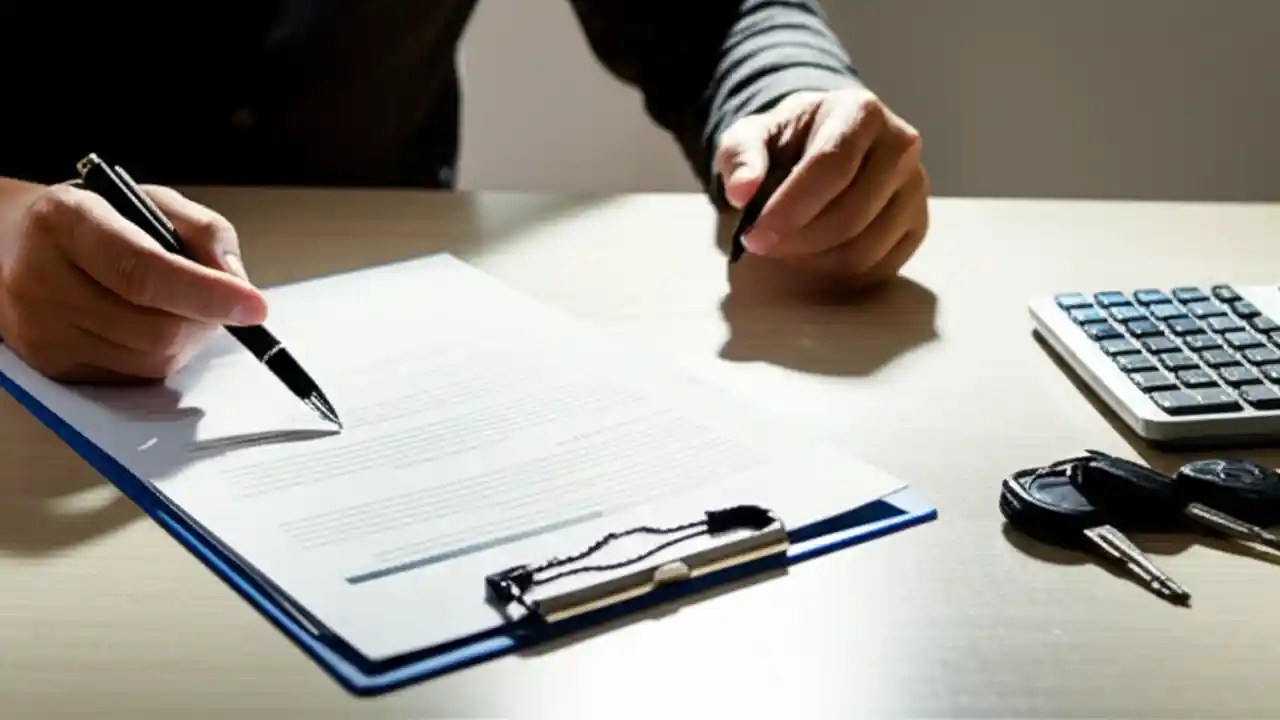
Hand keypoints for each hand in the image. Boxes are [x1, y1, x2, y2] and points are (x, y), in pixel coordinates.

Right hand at [0, 180, 267, 381]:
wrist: (14, 247)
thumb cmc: (98, 221)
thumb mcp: (152, 202)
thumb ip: (205, 231)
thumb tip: (238, 282)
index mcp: (66, 222)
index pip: (142, 270)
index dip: (206, 293)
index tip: (255, 306)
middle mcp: (40, 278)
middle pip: (154, 327)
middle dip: (203, 318)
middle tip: (212, 298)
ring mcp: (40, 330)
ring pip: (150, 359)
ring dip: (185, 339)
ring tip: (173, 305)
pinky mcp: (50, 367)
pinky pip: (134, 378)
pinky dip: (159, 356)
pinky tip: (144, 324)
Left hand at [715, 86, 929, 288]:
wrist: (822, 146)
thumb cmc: (787, 142)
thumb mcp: (751, 137)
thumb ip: (740, 157)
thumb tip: (741, 191)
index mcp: (861, 112)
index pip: (831, 167)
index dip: (790, 209)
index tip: (754, 236)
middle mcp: (901, 145)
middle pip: (851, 214)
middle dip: (798, 241)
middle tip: (762, 245)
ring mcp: (916, 187)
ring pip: (865, 248)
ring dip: (815, 262)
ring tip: (785, 248)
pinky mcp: (917, 224)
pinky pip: (879, 267)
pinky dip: (838, 274)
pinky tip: (812, 257)